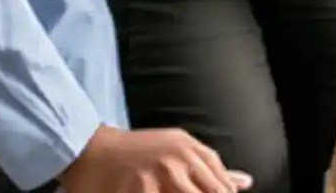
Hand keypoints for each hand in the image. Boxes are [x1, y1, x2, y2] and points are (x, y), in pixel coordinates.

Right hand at [59, 126, 252, 192]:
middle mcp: (180, 158)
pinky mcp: (143, 189)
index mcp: (190, 148)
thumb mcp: (177, 150)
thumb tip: (246, 182)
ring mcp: (161, 174)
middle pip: (213, 192)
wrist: (89, 150)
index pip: (222, 185)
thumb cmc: (137, 152)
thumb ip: (211, 168)